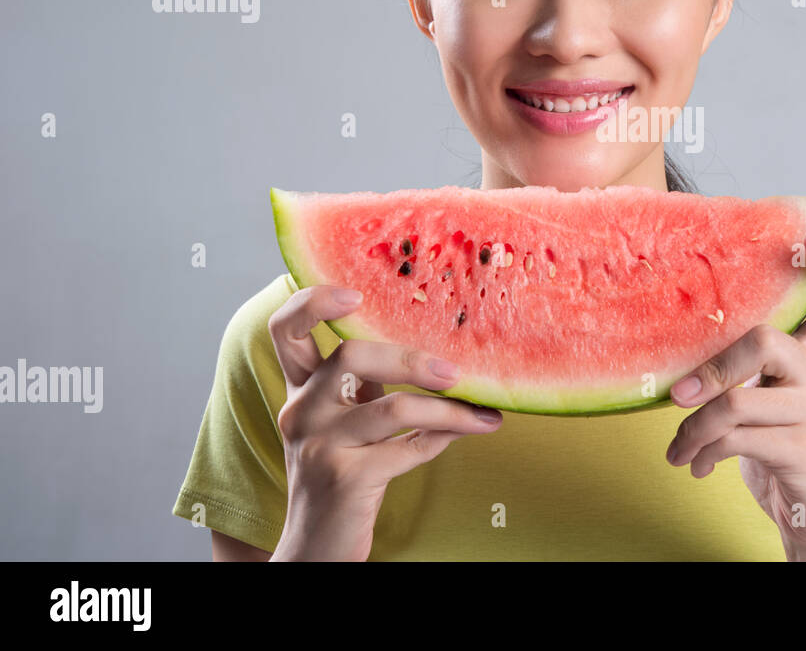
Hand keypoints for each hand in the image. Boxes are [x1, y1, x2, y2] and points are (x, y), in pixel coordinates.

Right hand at [265, 285, 503, 560]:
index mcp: (301, 390)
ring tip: (481, 410)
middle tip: (456, 372)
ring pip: (391, 408)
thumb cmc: (343, 475)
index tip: (355, 293)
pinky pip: (407, 449)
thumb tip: (445, 352)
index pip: (286, 330)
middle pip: (351, 355)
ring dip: (447, 408)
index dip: (314, 301)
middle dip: (411, 358)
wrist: (316, 549)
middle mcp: (301, 411)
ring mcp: (319, 445)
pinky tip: (469, 432)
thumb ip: (374, 388)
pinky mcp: (344, 479)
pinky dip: (444, 439)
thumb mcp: (350, 424)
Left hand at [665, 234, 805, 559]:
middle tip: (677, 398)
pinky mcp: (804, 448)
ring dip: (693, 430)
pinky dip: (704, 453)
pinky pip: (736, 438)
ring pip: (736, 400)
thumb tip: (678, 370)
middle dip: (712, 369)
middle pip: (764, 340)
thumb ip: (738, 379)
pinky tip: (696, 467)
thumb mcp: (759, 409)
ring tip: (677, 452)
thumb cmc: (779, 455)